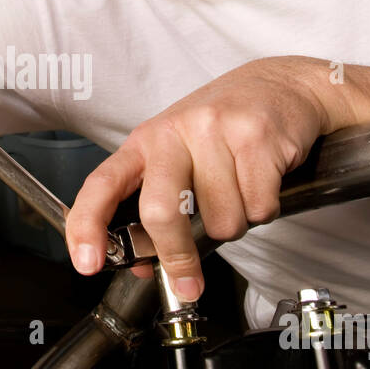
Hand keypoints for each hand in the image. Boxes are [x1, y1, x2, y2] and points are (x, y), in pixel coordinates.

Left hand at [65, 57, 327, 297]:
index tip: (87, 263)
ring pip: (221, 222)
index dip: (87, 226)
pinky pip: (258, 209)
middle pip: (161, 212)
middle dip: (176, 257)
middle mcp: (174, 132)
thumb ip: (157, 205)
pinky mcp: (257, 137)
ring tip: (240, 193)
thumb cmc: (224, 127)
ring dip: (235, 224)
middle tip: (188, 283)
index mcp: (146, 141)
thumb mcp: (179, 156)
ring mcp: (215, 131)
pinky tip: (262, 182)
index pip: (102, 184)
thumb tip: (144, 267)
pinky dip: (264, 211)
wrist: (282, 86)